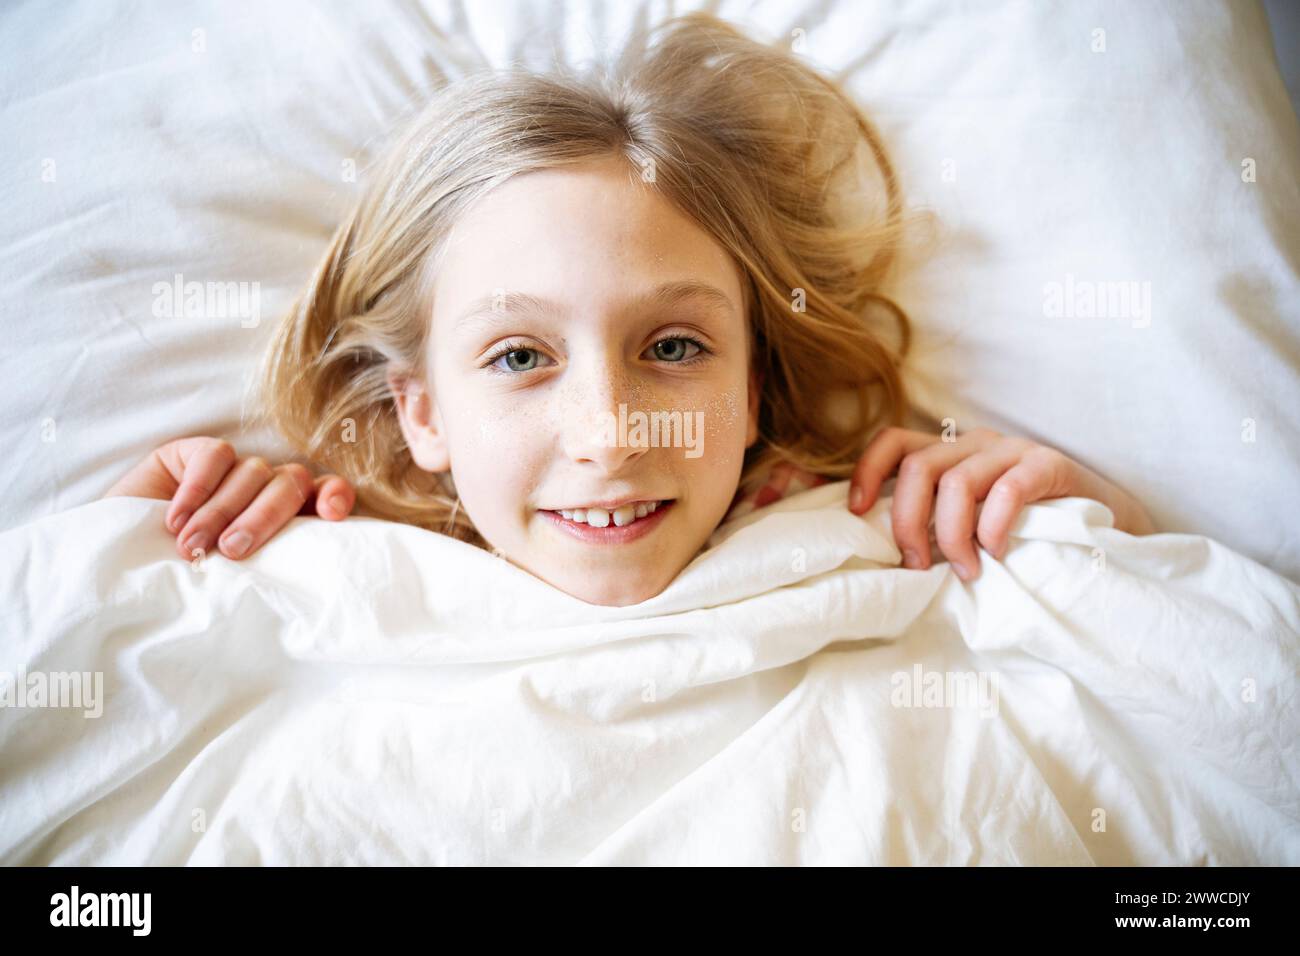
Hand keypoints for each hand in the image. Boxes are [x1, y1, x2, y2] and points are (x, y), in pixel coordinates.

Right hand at [103, 437, 355, 560]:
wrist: (116, 566)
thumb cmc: (181, 581)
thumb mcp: (232, 579)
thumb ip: (268, 567)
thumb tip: (298, 584)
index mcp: (288, 518)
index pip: (327, 493)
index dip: (334, 497)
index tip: (331, 515)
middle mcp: (266, 488)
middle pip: (290, 483)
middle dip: (263, 519)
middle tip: (233, 551)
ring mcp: (233, 469)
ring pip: (253, 471)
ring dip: (221, 512)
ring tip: (192, 547)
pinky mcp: (196, 452)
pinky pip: (214, 457)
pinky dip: (199, 488)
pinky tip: (175, 519)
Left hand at [847, 426, 1155, 579]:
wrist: (1109, 528)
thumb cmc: (1027, 533)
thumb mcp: (970, 524)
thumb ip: (931, 526)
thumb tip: (882, 555)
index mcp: (950, 454)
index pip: (894, 441)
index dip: (867, 471)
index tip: (856, 512)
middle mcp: (977, 444)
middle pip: (918, 468)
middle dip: (906, 521)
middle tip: (917, 565)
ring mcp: (1014, 451)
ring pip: (957, 482)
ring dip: (951, 535)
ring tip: (966, 572)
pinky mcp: (1051, 465)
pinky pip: (1009, 488)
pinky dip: (994, 525)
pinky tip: (997, 552)